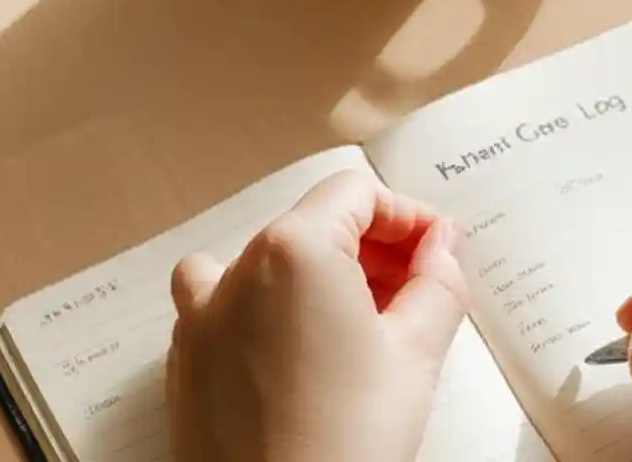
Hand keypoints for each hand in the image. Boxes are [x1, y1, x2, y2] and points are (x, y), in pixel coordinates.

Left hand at [166, 169, 467, 461]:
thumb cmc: (344, 445)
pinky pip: (226, 306)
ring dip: (318, 276)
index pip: (355, 194)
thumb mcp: (417, 354)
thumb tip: (443, 245)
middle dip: (372, 249)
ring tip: (361, 322)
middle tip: (419, 290)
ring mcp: (202, 318)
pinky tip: (302, 353)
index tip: (437, 249)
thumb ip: (439, 281)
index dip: (407, 215)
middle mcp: (236, 272)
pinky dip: (266, 308)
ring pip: (266, 262)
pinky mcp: (188, 362)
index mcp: (294, 251)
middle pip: (313, 224)